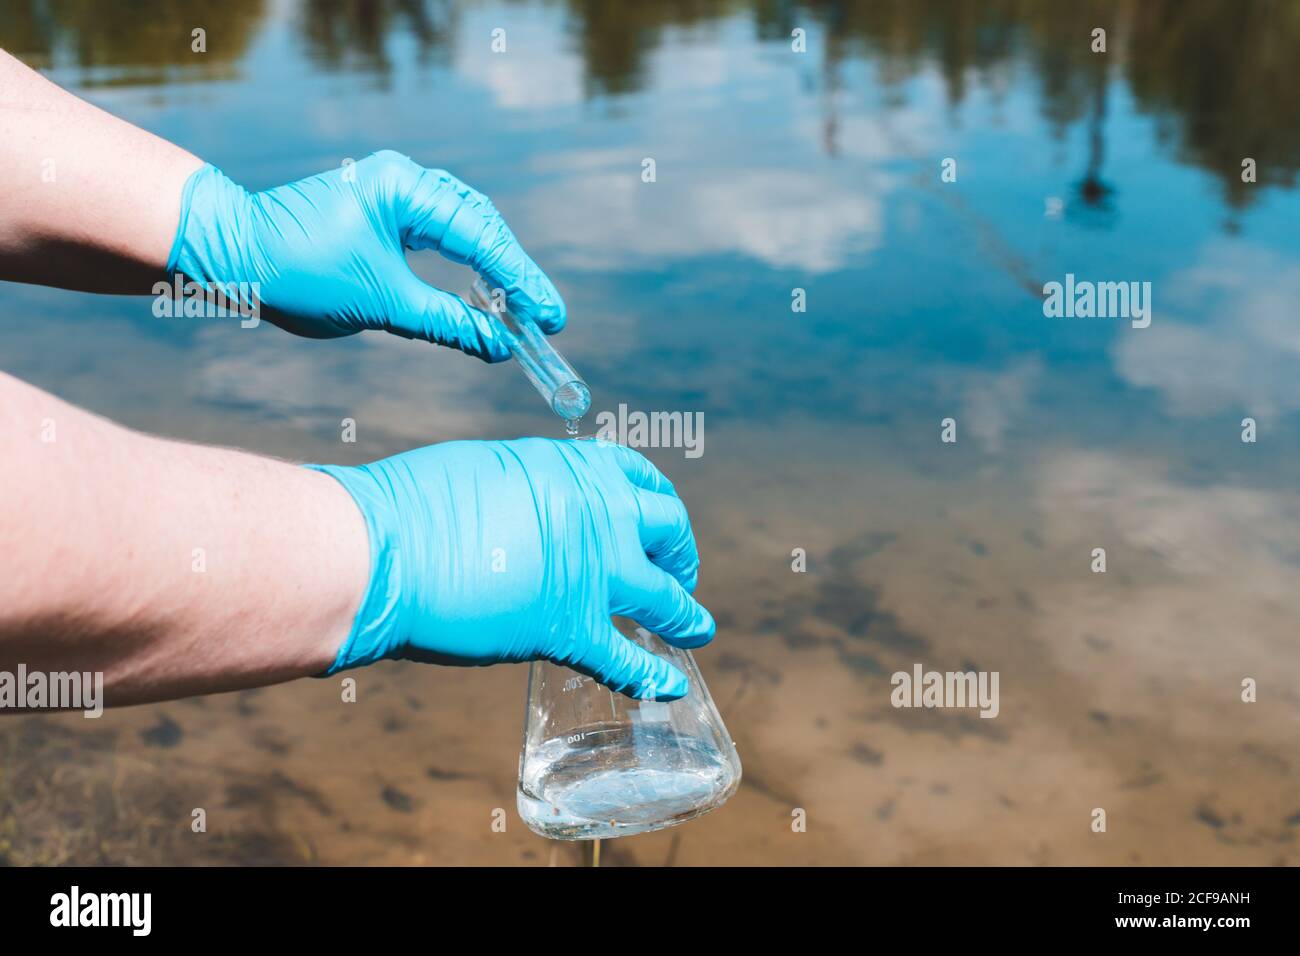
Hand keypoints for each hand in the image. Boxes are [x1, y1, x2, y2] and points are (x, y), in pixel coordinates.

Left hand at [168, 150, 563, 359]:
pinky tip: (484, 287)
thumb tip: (500, 347)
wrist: (229, 252)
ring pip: (465, 226)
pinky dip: (466, 260)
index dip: (522, 282)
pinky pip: (440, 231)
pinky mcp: (383, 208)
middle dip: (515, 275)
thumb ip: (448, 323)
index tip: (551, 317)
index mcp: (405, 189)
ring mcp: (393, 190)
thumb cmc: (297, 272)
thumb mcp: (382, 305)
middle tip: (546, 319)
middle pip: (482, 225)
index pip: (482, 238)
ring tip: (523, 307)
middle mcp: (405, 179)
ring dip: (494, 267)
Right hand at [309, 438, 714, 699]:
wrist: (382, 549)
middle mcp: (596, 511)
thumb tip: (530, 512)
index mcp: (570, 467)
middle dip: (680, 553)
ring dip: (686, 614)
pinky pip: (625, 659)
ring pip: (664, 597)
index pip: (637, 476)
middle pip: (668, 529)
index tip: (657, 516)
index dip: (656, 500)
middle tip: (678, 573)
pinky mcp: (569, 629)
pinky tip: (668, 684)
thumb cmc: (409, 508)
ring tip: (697, 627)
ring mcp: (591, 572)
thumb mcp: (484, 472)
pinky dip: (651, 675)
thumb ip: (525, 491)